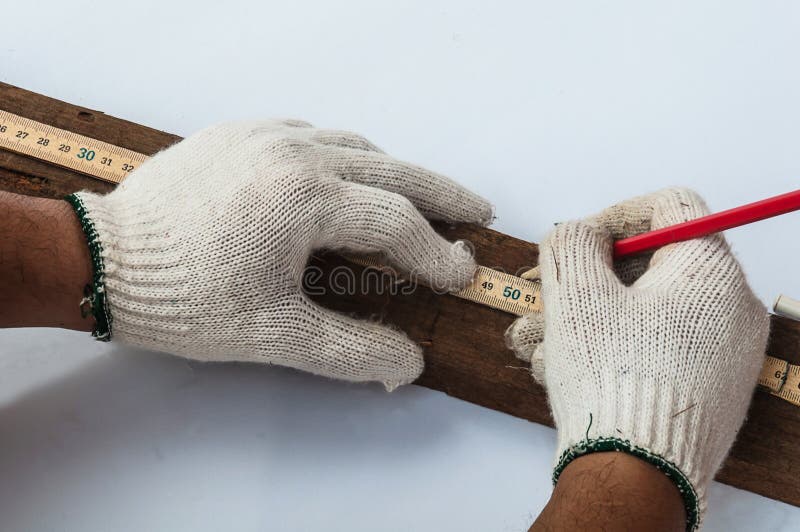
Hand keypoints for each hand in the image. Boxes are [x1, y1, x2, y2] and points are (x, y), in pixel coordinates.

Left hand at [67, 120, 491, 388]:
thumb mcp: (276, 336)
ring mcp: (264, 136)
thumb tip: (409, 364)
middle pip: (392, 168)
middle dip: (442, 192)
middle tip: (477, 210)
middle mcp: (294, 153)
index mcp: (306, 198)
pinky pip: (309, 135)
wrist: (103, 261)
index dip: (436, 253)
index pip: (397, 222)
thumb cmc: (190, 302)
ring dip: (393, 172)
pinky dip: (342, 156)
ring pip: (353, 145)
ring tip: (418, 197)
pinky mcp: (237, 133)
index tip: (461, 275)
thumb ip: (353, 350)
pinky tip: (345, 175)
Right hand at [506, 188, 768, 529]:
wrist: (638, 473)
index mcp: (710, 270)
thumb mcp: (576, 291)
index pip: (670, 207)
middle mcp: (731, 307)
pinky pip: (657, 349)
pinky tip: (565, 371)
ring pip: (644, 314)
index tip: (581, 241)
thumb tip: (583, 235)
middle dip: (586, 282)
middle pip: (650, 266)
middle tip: (545, 298)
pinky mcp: (711, 388)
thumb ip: (573, 241)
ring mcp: (725, 352)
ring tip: (538, 345)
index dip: (616, 214)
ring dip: (585, 322)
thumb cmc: (612, 377)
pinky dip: (612, 350)